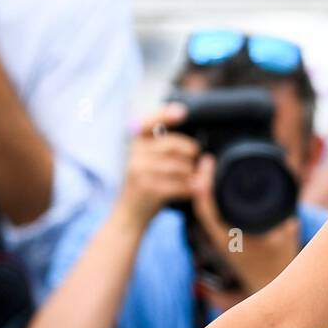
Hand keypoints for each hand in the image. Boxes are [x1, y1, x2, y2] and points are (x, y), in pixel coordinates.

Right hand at [115, 102, 199, 224]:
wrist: (129, 215)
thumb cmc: (145, 185)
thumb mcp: (146, 162)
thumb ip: (161, 147)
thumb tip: (189, 137)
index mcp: (135, 143)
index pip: (149, 122)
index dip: (165, 114)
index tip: (182, 112)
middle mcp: (134, 154)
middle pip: (171, 145)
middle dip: (190, 151)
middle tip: (197, 158)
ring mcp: (139, 171)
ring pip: (178, 166)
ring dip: (192, 172)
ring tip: (197, 176)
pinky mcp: (147, 189)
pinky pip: (178, 184)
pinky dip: (190, 188)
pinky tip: (194, 189)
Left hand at [188, 152, 300, 295]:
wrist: (271, 292)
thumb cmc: (278, 266)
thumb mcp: (286, 238)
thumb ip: (287, 218)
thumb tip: (290, 198)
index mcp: (228, 238)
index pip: (206, 208)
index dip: (203, 183)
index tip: (208, 162)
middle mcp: (220, 238)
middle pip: (202, 205)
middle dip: (201, 180)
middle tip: (207, 159)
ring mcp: (221, 238)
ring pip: (206, 209)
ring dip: (206, 188)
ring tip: (210, 167)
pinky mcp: (226, 238)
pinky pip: (214, 214)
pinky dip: (214, 198)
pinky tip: (217, 186)